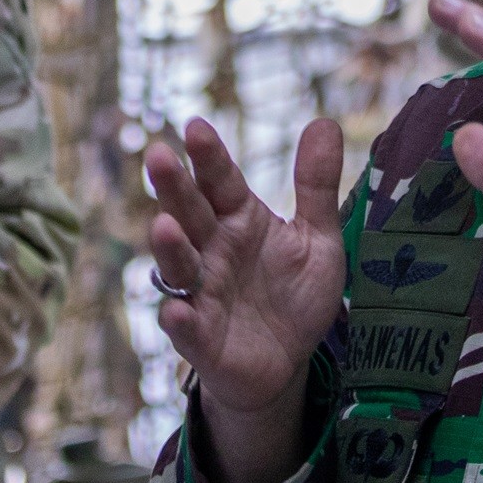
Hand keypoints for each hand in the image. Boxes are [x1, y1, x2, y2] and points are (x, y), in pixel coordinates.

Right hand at [144, 115, 348, 482]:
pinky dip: (179, 319)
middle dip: (172, 187)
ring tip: (164, 226)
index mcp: (238, 219)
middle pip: (188, 213)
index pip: (220, 181)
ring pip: (177, 265)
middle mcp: (211, 250)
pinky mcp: (200, 338)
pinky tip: (177, 311)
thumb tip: (324, 121)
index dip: (208, 156)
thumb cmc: (294, 293)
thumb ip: (316, 185)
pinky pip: (185, 327)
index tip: (196, 126)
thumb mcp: (316, 238)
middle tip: (159, 155)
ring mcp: (202, 292)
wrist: (288, 361)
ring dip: (169, 247)